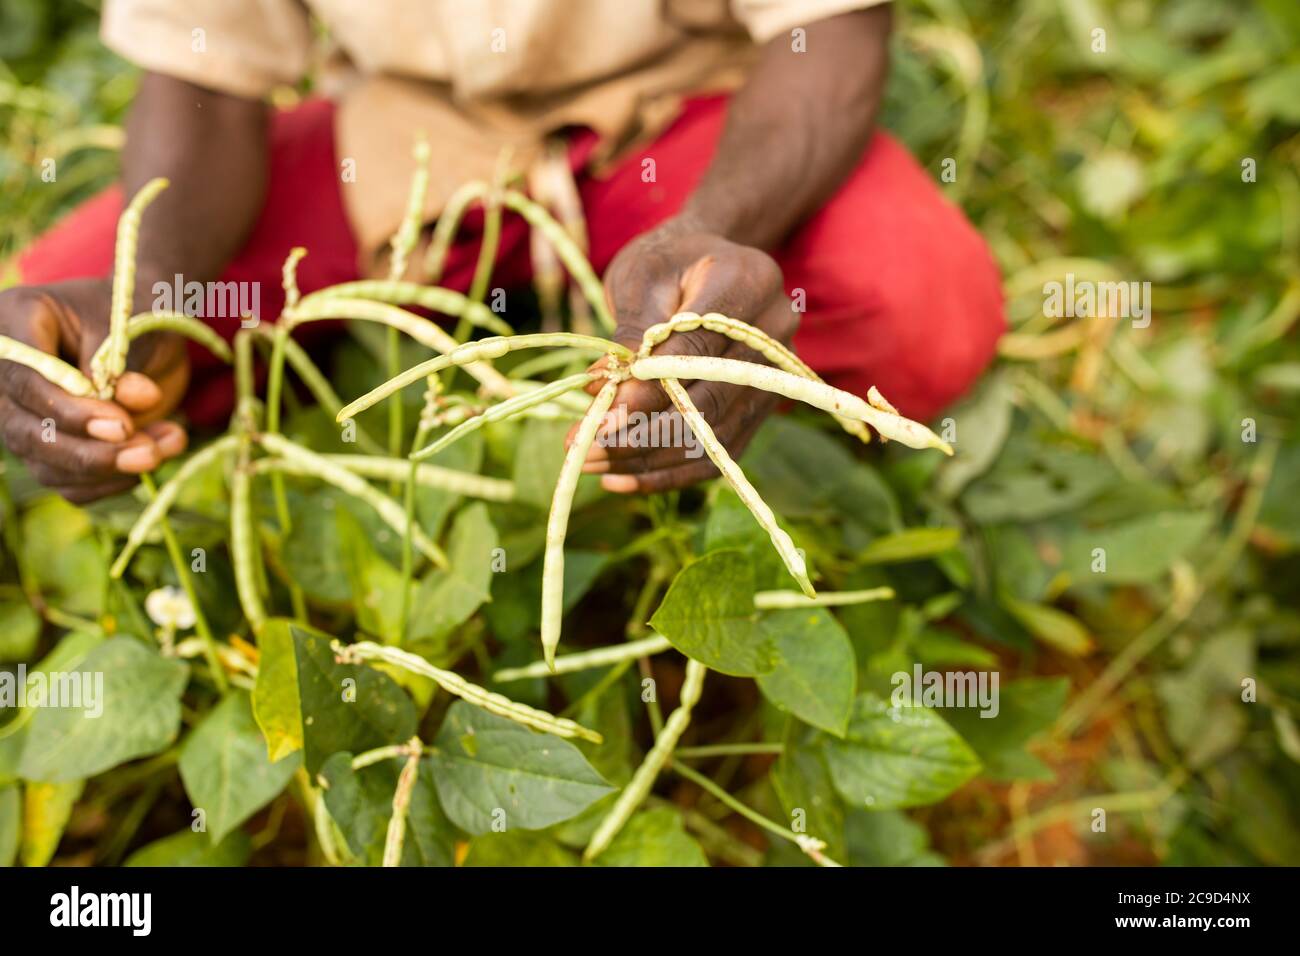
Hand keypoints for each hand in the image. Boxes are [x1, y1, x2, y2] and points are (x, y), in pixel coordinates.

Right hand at [0, 278, 190, 502]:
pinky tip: (158, 454)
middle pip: (26, 432)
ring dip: (111, 469)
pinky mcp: (49, 449)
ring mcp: (24, 417)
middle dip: (89, 452)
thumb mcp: (134, 329)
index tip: (122, 425)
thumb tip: (126, 414)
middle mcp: (6, 375)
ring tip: (165, 446)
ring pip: (47, 465)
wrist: (148, 337)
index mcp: (17, 324)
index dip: (70, 410)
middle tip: (146, 453)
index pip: (26, 381)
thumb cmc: (136, 319)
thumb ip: (123, 368)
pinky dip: (114, 481)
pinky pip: (69, 483)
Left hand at [571, 220, 795, 492]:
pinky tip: (622, 477)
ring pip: (714, 436)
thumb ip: (631, 329)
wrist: (707, 264)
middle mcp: (774, 333)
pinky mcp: (759, 406)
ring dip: (650, 460)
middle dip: (643, 433)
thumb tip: (607, 388)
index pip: (697, 349)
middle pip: (710, 400)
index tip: (600, 415)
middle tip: (584, 448)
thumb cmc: (667, 264)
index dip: (648, 388)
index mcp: (748, 281)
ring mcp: (774, 375)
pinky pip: (719, 451)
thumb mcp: (641, 277)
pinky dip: (669, 472)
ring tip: (591, 464)